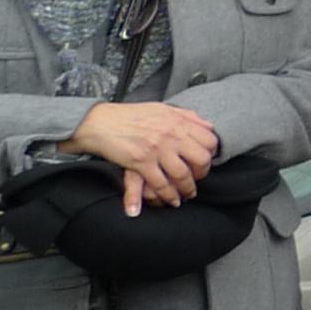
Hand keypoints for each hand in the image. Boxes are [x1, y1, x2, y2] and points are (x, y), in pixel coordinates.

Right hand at [59, 102, 218, 213]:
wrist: (99, 122)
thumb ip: (187, 116)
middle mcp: (171, 134)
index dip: (211, 153)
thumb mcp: (162, 109)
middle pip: (201, 159)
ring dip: (188, 188)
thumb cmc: (129, 116)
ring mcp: (157, 149)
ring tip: (187, 194)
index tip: (207, 159)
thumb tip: (209, 125)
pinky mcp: (141, 162)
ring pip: (183, 175)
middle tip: (198, 178)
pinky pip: (161, 184)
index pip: (210, 139)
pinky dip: (168, 195)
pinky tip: (171, 200)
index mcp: (178, 120)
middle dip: (203, 173)